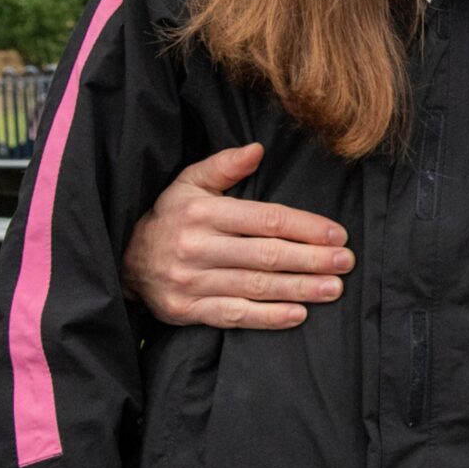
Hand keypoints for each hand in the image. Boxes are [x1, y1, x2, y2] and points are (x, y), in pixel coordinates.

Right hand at [123, 143, 352, 329]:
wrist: (122, 260)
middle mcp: (196, 247)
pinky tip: (298, 315)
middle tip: (346, 263)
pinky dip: (268, 317)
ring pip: (255, 287)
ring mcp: (190, 282)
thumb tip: (258, 149)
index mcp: (203, 211)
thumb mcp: (188, 182)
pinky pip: (234, 315)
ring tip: (333, 289)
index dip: (306, 227)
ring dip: (299, 289)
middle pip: (266, 255)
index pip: (265, 220)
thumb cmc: (170, 216)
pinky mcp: (186, 311)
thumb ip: (224, 166)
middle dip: (311, 260)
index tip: (338, 235)